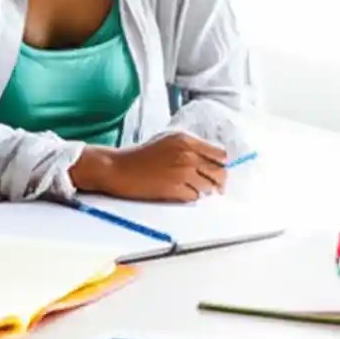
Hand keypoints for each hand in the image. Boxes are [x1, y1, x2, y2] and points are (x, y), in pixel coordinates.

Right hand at [72, 132, 227, 201]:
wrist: (118, 168)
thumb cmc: (140, 156)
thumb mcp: (167, 141)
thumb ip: (190, 147)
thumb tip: (211, 160)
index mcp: (187, 141)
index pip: (220, 154)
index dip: (220, 165)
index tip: (216, 171)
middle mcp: (188, 155)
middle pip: (220, 172)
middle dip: (218, 182)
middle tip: (212, 188)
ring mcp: (182, 172)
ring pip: (209, 187)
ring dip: (203, 191)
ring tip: (190, 189)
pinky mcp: (175, 189)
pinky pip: (194, 197)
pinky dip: (190, 197)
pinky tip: (178, 193)